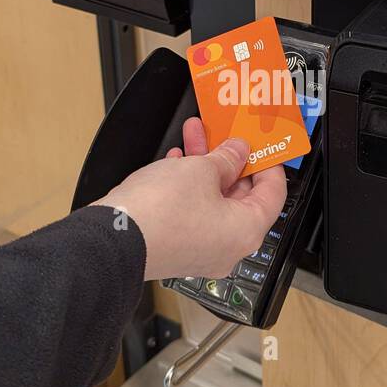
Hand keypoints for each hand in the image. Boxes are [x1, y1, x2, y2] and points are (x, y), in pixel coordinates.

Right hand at [93, 118, 286, 280]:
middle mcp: (228, 248)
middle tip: (222, 134)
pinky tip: (174, 162)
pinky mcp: (177, 250)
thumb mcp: (201, 169)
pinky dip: (187, 188)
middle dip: (229, 160)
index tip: (261, 145)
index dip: (268, 164)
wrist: (113, 239)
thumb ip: (226, 158)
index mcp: (246, 231)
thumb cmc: (159, 212)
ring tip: (192, 136)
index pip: (273, 194)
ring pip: (213, 202)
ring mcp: (201, 252)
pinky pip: (192, 214)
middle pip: (240, 197)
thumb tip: (238, 152)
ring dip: (204, 167)